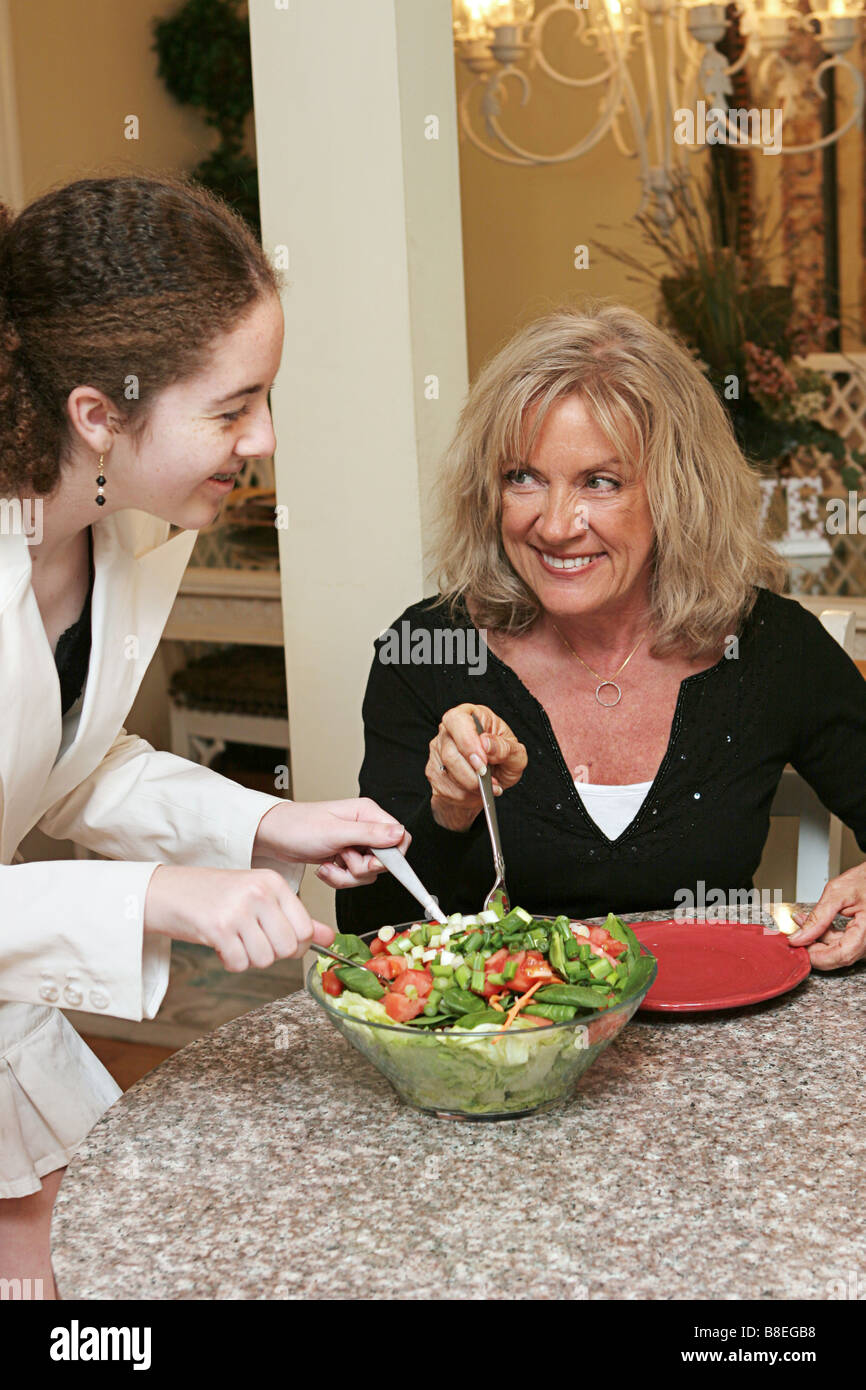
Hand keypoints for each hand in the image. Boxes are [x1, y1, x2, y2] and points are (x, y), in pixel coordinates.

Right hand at [144, 865, 333, 971]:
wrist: (164, 891)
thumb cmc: (211, 894)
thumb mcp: (257, 897)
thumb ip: (294, 917)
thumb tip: (329, 937)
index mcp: (272, 881)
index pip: (305, 928)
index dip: (294, 943)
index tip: (277, 939)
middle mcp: (258, 892)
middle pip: (287, 947)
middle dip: (270, 953)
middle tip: (250, 940)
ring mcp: (238, 909)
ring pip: (265, 958)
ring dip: (249, 958)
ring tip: (234, 940)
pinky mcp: (218, 928)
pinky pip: (240, 964)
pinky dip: (231, 962)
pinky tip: (221, 946)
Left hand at [252, 798, 409, 888]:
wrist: (272, 836)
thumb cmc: (297, 826)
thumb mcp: (334, 832)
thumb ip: (369, 834)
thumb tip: (399, 834)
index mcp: (367, 813)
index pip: (400, 838)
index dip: (390, 857)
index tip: (370, 864)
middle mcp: (365, 827)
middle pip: (385, 860)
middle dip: (362, 869)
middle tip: (343, 859)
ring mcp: (355, 843)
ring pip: (369, 872)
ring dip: (347, 876)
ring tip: (329, 864)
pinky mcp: (345, 856)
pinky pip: (354, 877)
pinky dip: (339, 878)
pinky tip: (325, 868)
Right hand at [426, 703, 526, 831]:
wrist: (490, 785)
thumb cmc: (503, 762)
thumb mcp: (516, 754)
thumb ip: (506, 748)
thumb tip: (486, 743)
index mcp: (471, 716)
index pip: (457, 720)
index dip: (467, 741)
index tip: (483, 760)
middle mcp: (450, 730)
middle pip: (450, 750)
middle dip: (471, 770)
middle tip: (488, 778)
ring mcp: (438, 751)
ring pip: (447, 771)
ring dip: (471, 784)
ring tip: (490, 786)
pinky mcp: (434, 771)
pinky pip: (446, 786)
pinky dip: (465, 793)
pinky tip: (478, 791)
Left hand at [787, 863, 865, 969]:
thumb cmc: (865, 879)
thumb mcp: (837, 893)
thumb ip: (817, 917)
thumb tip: (799, 937)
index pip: (841, 956)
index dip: (817, 955)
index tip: (798, 946)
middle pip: (838, 956)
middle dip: (814, 947)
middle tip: (796, 934)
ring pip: (838, 951)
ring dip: (818, 940)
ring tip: (802, 922)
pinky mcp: (861, 937)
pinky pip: (842, 942)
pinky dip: (826, 935)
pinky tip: (814, 925)